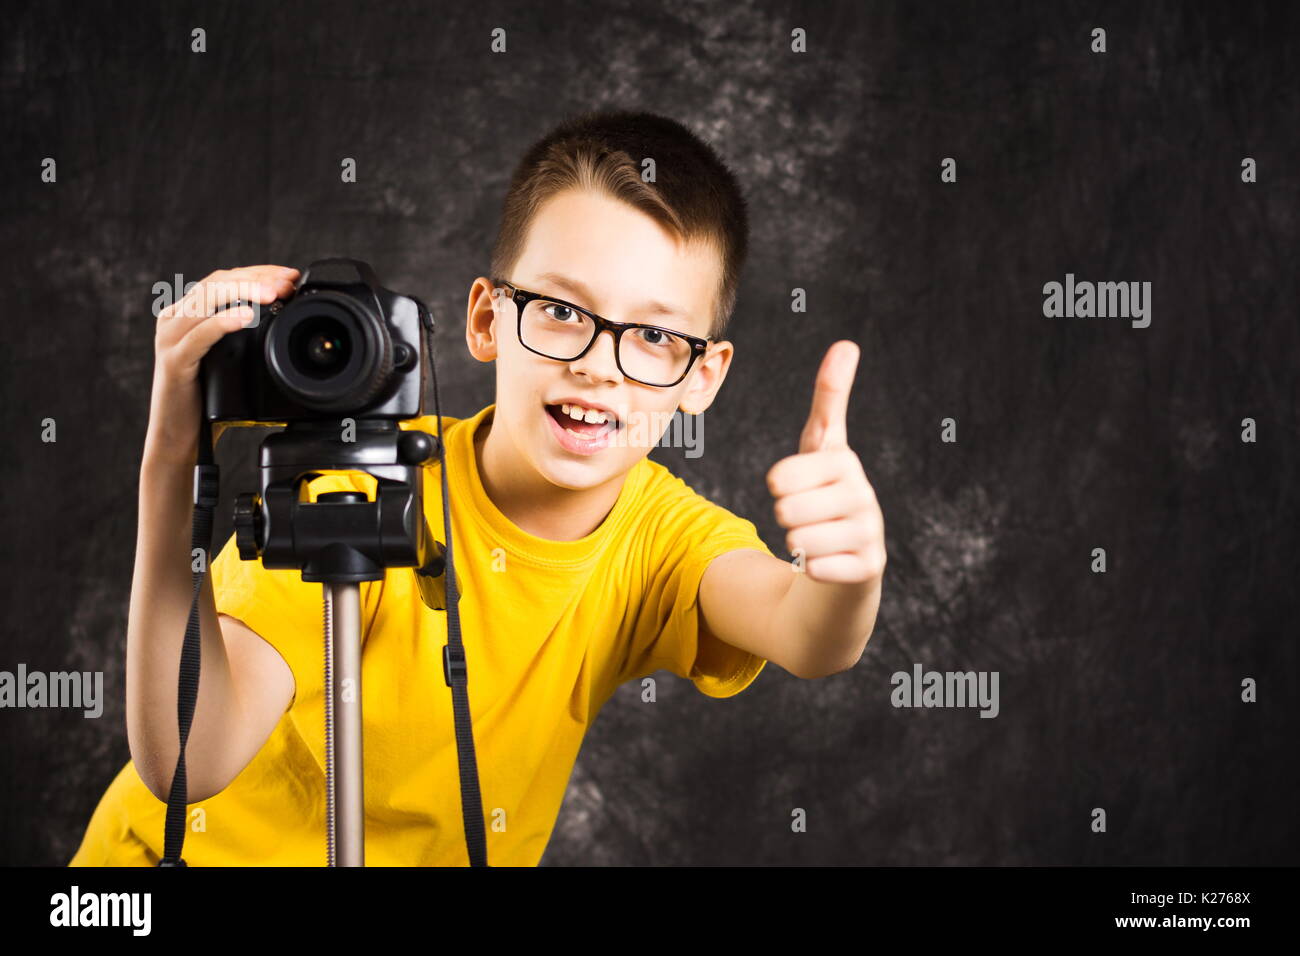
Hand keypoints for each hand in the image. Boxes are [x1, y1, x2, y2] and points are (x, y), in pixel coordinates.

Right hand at [145, 264, 298, 462]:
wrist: (181, 437)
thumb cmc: (208, 400)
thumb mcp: (231, 359)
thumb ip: (246, 335)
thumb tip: (287, 316)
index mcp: (188, 313)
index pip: (224, 278)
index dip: (259, 272)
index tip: (290, 275)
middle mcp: (175, 318)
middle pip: (217, 282)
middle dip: (256, 278)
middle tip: (287, 283)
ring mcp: (171, 338)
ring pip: (207, 300)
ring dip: (244, 292)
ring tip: (274, 294)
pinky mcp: (174, 361)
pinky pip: (199, 334)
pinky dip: (223, 322)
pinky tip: (246, 316)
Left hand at [766, 340, 885, 583]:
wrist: (847, 557)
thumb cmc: (825, 493)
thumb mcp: (821, 445)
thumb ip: (830, 397)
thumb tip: (847, 344)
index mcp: (845, 462)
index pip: (781, 475)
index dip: (779, 484)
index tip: (794, 485)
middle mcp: (863, 495)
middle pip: (786, 508)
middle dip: (785, 516)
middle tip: (805, 516)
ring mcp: (869, 533)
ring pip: (798, 540)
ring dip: (797, 543)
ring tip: (816, 537)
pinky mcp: (868, 568)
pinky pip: (815, 568)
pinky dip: (811, 568)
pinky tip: (827, 561)